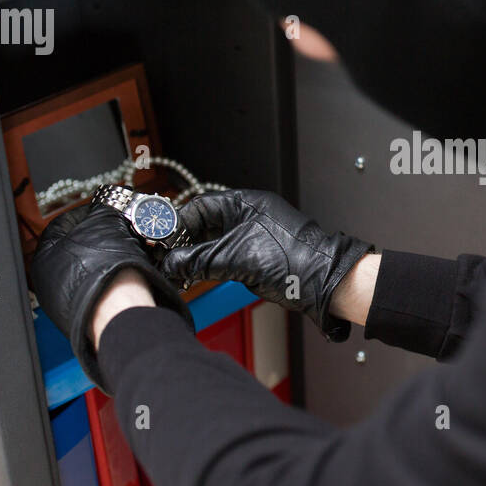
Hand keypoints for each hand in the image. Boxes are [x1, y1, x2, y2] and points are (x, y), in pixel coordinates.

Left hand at [31, 205, 193, 393]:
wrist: (122, 310)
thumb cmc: (106, 269)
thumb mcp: (105, 221)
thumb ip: (102, 207)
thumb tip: (107, 202)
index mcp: (43, 256)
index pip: (63, 223)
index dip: (89, 213)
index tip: (106, 212)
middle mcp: (49, 282)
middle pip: (77, 247)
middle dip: (100, 237)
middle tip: (120, 231)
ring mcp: (68, 302)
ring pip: (91, 268)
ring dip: (109, 259)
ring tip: (129, 253)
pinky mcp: (87, 315)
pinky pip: (100, 288)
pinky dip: (113, 279)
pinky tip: (128, 276)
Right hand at [160, 190, 372, 340]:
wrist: (324, 282)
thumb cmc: (292, 259)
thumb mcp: (235, 257)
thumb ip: (198, 260)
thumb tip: (172, 264)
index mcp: (245, 203)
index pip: (200, 207)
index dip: (178, 223)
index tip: (161, 240)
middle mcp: (249, 216)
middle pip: (205, 225)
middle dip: (185, 243)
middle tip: (166, 259)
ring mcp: (254, 237)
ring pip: (215, 244)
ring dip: (196, 258)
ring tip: (178, 272)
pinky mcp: (258, 257)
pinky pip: (226, 258)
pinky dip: (210, 267)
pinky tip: (197, 278)